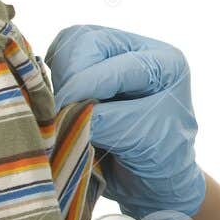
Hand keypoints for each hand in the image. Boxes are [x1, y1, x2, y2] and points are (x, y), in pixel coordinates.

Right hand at [47, 25, 205, 219]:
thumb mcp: (144, 140)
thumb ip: (108, 121)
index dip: (87, 83)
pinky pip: (60, 59)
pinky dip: (54, 78)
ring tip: (64, 109)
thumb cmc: (161, 160)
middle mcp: (138, 50)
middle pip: (88, 40)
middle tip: (63, 109)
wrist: (154, 179)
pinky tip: (61, 103)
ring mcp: (112, 55)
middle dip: (71, 74)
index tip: (64, 109)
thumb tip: (68, 110)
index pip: (118, 62)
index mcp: (165, 62)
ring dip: (60, 76)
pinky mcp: (89, 66)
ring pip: (69, 45)